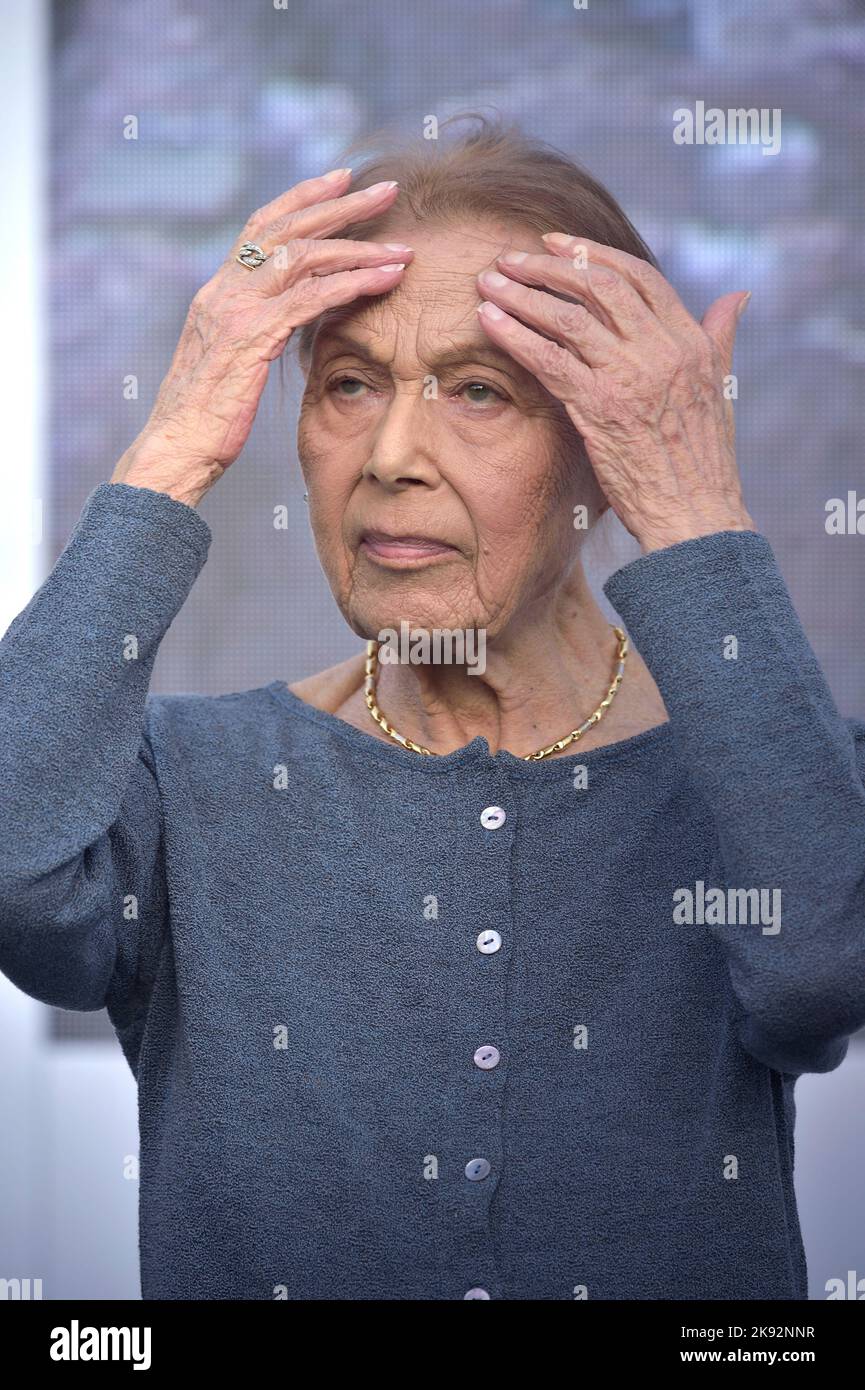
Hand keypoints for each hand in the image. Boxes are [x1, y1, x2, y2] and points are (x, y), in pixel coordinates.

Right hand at [111, 170, 411, 506]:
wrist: (175, 451)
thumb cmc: (205, 422)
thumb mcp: (231, 366)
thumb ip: (255, 334)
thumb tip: (286, 324)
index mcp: (217, 294)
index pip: (261, 228)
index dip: (302, 199)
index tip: (341, 181)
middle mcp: (223, 291)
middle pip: (286, 228)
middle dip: (340, 204)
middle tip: (386, 190)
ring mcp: (234, 311)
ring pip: (303, 256)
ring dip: (359, 247)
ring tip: (402, 248)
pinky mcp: (250, 337)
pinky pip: (310, 298)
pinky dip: (352, 284)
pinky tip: (385, 281)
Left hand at [475, 234, 754, 552]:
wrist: (694, 514)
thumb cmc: (703, 460)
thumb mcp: (721, 388)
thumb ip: (721, 338)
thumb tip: (738, 297)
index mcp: (691, 342)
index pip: (639, 278)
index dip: (594, 254)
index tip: (557, 244)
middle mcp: (663, 351)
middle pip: (599, 287)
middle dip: (549, 267)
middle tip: (510, 258)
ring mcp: (630, 378)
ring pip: (568, 317)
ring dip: (522, 295)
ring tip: (488, 283)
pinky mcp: (600, 408)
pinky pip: (549, 360)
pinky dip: (515, 336)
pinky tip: (489, 322)